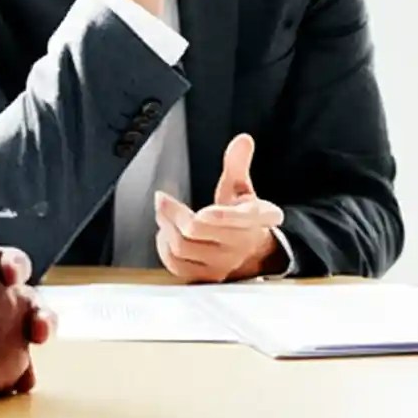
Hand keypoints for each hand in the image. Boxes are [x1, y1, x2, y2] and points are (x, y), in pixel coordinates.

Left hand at [155, 134, 287, 281]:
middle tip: (161, 200)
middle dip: (174, 212)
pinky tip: (165, 234)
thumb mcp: (243, 189)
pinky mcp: (207, 277)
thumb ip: (238, 165)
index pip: (241, 219)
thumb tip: (242, 140)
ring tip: (163, 214)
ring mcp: (224, 264)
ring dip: (166, 227)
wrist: (253, 254)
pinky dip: (164, 248)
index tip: (205, 211)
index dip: (222, 217)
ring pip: (183, 247)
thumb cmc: (243, 218)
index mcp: (256, 219)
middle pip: (199, 229)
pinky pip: (177, 265)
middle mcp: (241, 244)